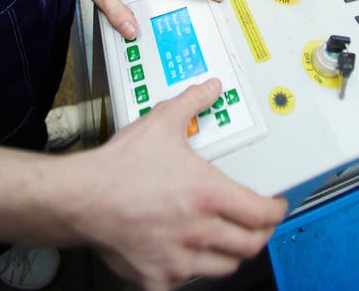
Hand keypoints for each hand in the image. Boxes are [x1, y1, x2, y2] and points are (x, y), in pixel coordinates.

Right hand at [63, 79, 286, 290]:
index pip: (262, 213)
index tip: (277, 206)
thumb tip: (211, 89)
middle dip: (260, 234)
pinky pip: (186, 281)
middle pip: (250, 244)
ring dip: (231, 253)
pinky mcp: (156, 278)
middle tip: (258, 224)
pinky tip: (187, 254)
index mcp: (207, 193)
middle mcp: (199, 230)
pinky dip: (192, 269)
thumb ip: (192, 102)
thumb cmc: (118, 167)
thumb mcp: (161, 122)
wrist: (81, 198)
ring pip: (224, 267)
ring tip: (227, 239)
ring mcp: (178, 259)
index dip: (276, 210)